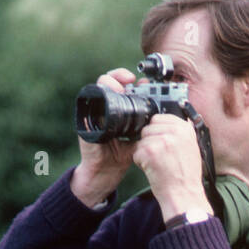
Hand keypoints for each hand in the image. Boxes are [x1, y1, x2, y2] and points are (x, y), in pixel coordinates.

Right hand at [71, 68, 137, 206]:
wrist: (105, 172)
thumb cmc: (120, 156)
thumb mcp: (137, 139)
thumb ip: (145, 128)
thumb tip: (162, 117)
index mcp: (117, 109)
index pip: (121, 85)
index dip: (129, 79)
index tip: (141, 81)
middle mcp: (104, 107)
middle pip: (108, 81)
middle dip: (118, 76)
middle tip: (130, 80)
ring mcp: (94, 112)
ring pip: (99, 87)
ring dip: (109, 82)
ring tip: (120, 88)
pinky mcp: (86, 119)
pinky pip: (89, 101)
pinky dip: (98, 96)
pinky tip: (109, 98)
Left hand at [131, 113, 211, 222]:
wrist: (184, 195)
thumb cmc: (187, 177)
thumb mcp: (191, 148)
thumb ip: (179, 134)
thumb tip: (166, 123)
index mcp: (185, 128)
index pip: (159, 118)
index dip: (156, 133)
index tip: (161, 145)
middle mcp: (174, 131)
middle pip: (148, 129)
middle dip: (149, 143)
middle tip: (160, 158)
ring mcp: (162, 140)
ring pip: (141, 141)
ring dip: (145, 154)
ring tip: (159, 166)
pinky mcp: (150, 151)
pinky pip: (136, 153)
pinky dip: (141, 164)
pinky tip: (154, 171)